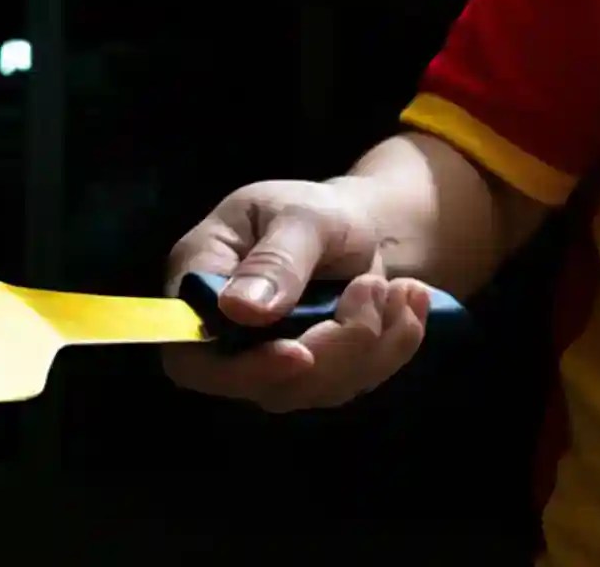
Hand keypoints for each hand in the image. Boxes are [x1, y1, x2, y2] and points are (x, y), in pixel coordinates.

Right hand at [162, 179, 430, 412]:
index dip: (238, 370)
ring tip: (398, 286)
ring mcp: (267, 364)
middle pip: (262, 384)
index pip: (191, 355)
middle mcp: (224, 337)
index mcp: (199, 285)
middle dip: (333, 347)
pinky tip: (408, 300)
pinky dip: (393, 344)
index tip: (299, 354)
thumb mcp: (300, 215)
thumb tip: (242, 310)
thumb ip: (275, 259)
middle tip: (374, 286)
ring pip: (315, 389)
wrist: (351, 225)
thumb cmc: (311, 210)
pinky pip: (354, 383)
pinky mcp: (312, 378)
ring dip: (371, 342)